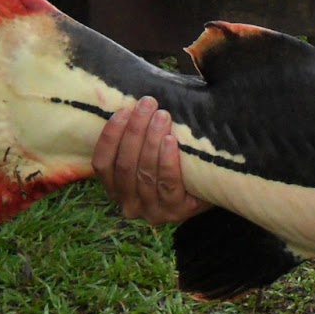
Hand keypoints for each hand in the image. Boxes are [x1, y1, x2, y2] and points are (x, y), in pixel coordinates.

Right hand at [92, 96, 209, 225]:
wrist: (212, 190)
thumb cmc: (176, 164)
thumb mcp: (151, 153)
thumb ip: (139, 135)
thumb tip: (136, 100)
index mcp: (115, 189)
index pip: (102, 164)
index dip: (110, 137)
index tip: (124, 110)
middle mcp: (128, 205)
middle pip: (125, 165)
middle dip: (135, 131)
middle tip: (148, 104)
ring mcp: (152, 212)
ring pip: (145, 174)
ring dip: (152, 141)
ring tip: (162, 116)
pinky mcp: (176, 212)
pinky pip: (168, 184)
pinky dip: (167, 160)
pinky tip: (171, 141)